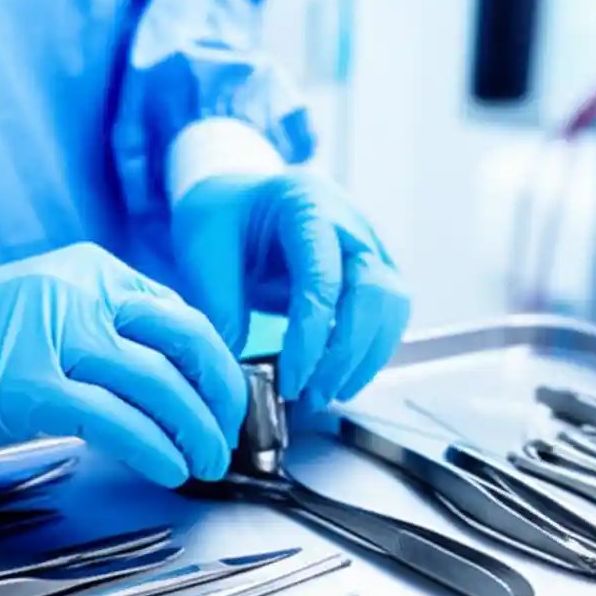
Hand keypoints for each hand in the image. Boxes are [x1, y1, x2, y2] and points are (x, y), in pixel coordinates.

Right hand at [0, 243, 245, 486]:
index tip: (222, 400)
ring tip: (204, 463)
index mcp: (88, 270)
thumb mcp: (43, 312)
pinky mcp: (30, 383)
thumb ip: (103, 329)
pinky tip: (167, 469)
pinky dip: (154, 448)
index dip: (213, 363)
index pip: (178, 313)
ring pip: (159, 382)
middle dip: (221, 394)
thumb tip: (167, 375)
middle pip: (185, 340)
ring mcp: (53, 333)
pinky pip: (118, 420)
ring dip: (196, 430)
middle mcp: (78, 291)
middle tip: (228, 434)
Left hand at [169, 172, 408, 407]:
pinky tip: (336, 378)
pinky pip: (387, 316)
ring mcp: (369, 246)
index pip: (323, 279)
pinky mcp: (375, 272)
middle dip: (346, 355)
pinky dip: (368, 352)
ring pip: (392, 307)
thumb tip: (238, 372)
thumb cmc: (221, 215)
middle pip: (374, 293)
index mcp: (306, 204)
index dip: (311, 339)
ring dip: (364, 358)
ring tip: (323, 395)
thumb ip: (219, 304)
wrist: (240, 198)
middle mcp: (351, 222)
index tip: (289, 382)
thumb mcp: (203, 248)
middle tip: (311, 397)